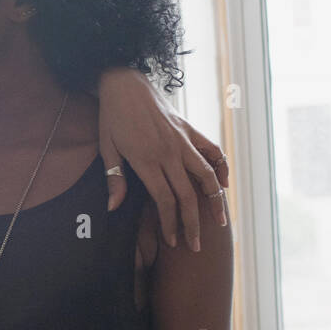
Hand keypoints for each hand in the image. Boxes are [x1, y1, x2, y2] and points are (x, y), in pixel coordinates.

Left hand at [97, 68, 228, 251]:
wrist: (124, 83)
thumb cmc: (112, 118)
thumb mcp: (107, 149)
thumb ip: (114, 180)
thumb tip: (113, 209)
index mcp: (146, 160)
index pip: (165, 200)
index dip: (170, 224)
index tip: (173, 242)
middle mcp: (169, 152)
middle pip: (187, 195)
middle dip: (193, 224)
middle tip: (196, 246)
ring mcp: (182, 140)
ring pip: (206, 175)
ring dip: (215, 201)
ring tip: (220, 222)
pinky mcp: (189, 129)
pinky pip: (211, 150)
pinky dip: (220, 167)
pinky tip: (223, 184)